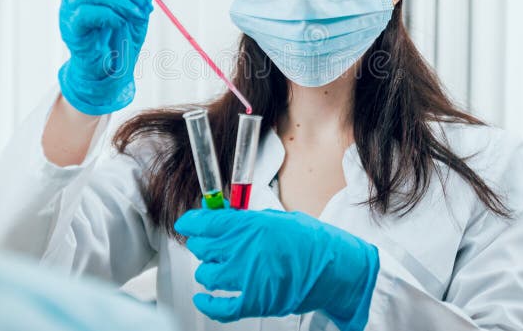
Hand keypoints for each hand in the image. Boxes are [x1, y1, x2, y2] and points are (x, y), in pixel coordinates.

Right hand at [58, 0, 159, 114]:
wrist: (109, 68)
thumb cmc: (121, 33)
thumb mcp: (137, 1)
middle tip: (147, 1)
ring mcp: (70, 4)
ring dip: (123, 1)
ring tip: (138, 15)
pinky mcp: (70, 25)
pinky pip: (87, 12)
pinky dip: (110, 15)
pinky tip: (121, 23)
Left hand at [175, 208, 378, 330]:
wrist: (336, 268)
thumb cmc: (312, 241)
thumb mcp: (278, 218)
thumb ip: (247, 220)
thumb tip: (223, 216)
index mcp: (251, 225)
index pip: (207, 222)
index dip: (191, 223)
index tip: (187, 224)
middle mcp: (245, 249)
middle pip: (203, 248)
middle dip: (201, 245)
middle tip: (204, 244)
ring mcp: (248, 277)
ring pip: (207, 275)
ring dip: (208, 272)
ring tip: (215, 269)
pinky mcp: (254, 302)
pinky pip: (220, 307)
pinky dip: (208, 303)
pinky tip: (204, 298)